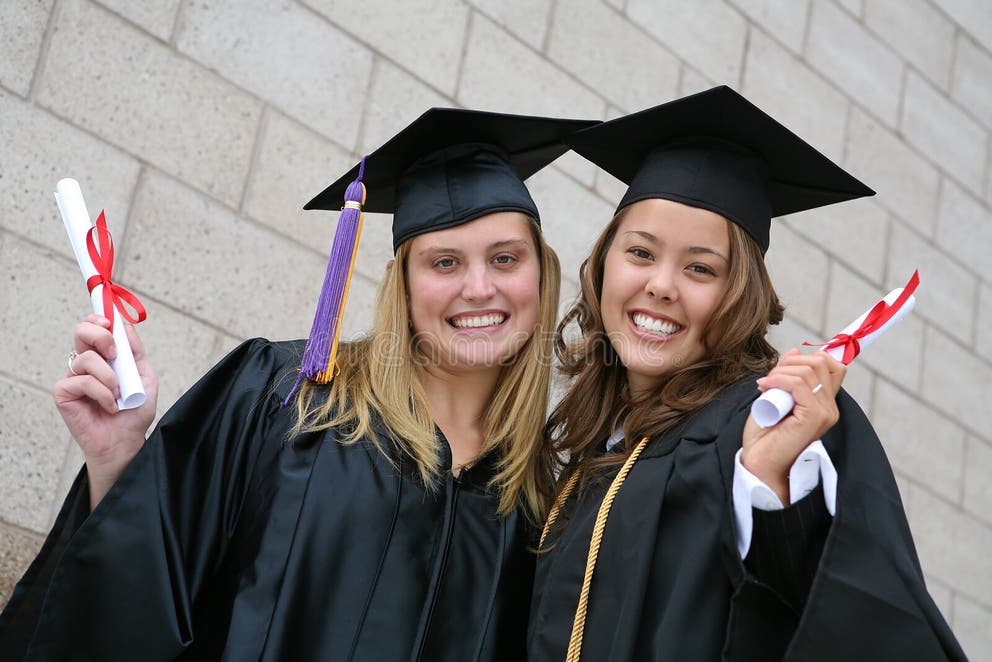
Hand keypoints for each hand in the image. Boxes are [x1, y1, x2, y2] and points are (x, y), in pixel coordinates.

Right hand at [54, 315, 158, 506]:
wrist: (126, 440)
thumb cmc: (134, 411)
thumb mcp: (144, 377)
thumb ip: (135, 352)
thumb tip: (125, 326)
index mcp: (103, 356)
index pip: (93, 327)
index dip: (98, 319)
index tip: (110, 324)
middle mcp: (85, 364)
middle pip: (81, 332)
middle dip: (100, 337)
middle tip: (115, 354)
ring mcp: (73, 378)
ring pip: (85, 359)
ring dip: (109, 377)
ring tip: (119, 395)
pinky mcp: (63, 394)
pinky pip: (81, 382)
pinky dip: (101, 393)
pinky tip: (110, 406)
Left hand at [741, 349, 845, 503]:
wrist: (759, 465)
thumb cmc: (765, 436)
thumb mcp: (775, 397)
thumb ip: (787, 377)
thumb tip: (796, 351)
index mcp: (824, 403)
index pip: (834, 366)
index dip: (810, 356)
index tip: (784, 365)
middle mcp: (830, 408)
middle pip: (821, 362)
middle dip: (791, 361)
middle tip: (770, 377)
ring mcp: (824, 413)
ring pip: (809, 370)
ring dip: (781, 371)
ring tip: (765, 385)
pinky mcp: (814, 418)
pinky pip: (799, 384)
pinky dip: (778, 379)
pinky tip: (763, 386)